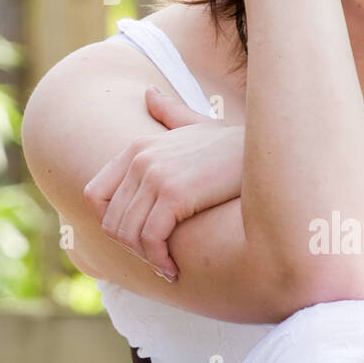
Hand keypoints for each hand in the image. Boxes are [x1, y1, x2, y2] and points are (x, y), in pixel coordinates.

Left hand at [83, 86, 245, 280]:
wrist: (267, 150)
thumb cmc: (235, 144)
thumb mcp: (196, 124)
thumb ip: (169, 113)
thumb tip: (148, 93)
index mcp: (137, 147)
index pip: (96, 194)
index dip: (111, 222)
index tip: (135, 238)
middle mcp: (140, 158)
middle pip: (112, 220)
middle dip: (131, 247)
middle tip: (156, 260)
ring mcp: (155, 175)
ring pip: (129, 233)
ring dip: (146, 258)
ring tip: (166, 266)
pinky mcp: (174, 194)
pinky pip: (151, 238)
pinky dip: (159, 260)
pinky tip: (175, 269)